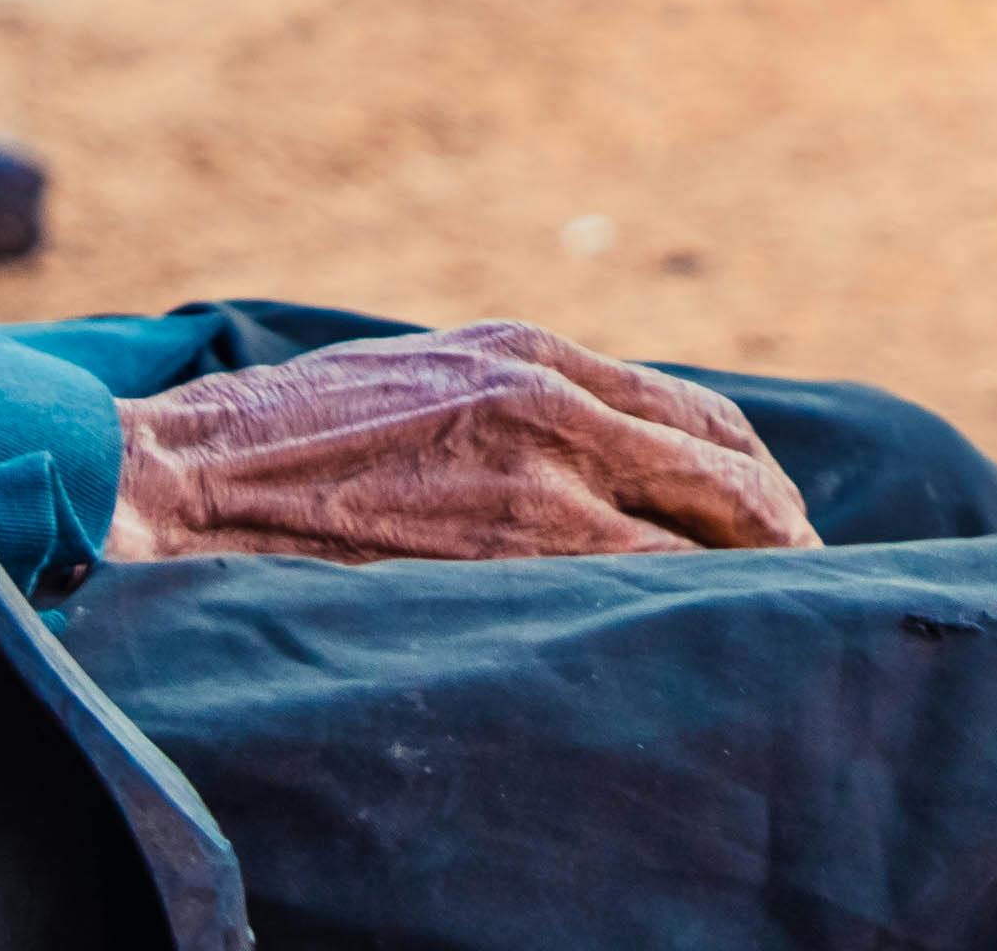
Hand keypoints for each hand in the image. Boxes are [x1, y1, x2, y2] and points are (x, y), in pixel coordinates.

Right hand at [105, 323, 817, 565]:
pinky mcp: (499, 554)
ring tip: (769, 624)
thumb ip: (516, 399)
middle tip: (808, 579)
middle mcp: (554, 403)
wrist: (188, 475)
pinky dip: (673, 614)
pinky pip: (626, 591)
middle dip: (779, 531)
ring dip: (744, 583)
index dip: (752, 472)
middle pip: (723, 472)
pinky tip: (685, 643)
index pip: (695, 414)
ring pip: (692, 539)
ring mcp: (533, 482)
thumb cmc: (290, 436)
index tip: (778, 516)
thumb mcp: (427, 374)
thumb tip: (591, 447)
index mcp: (535, 354)